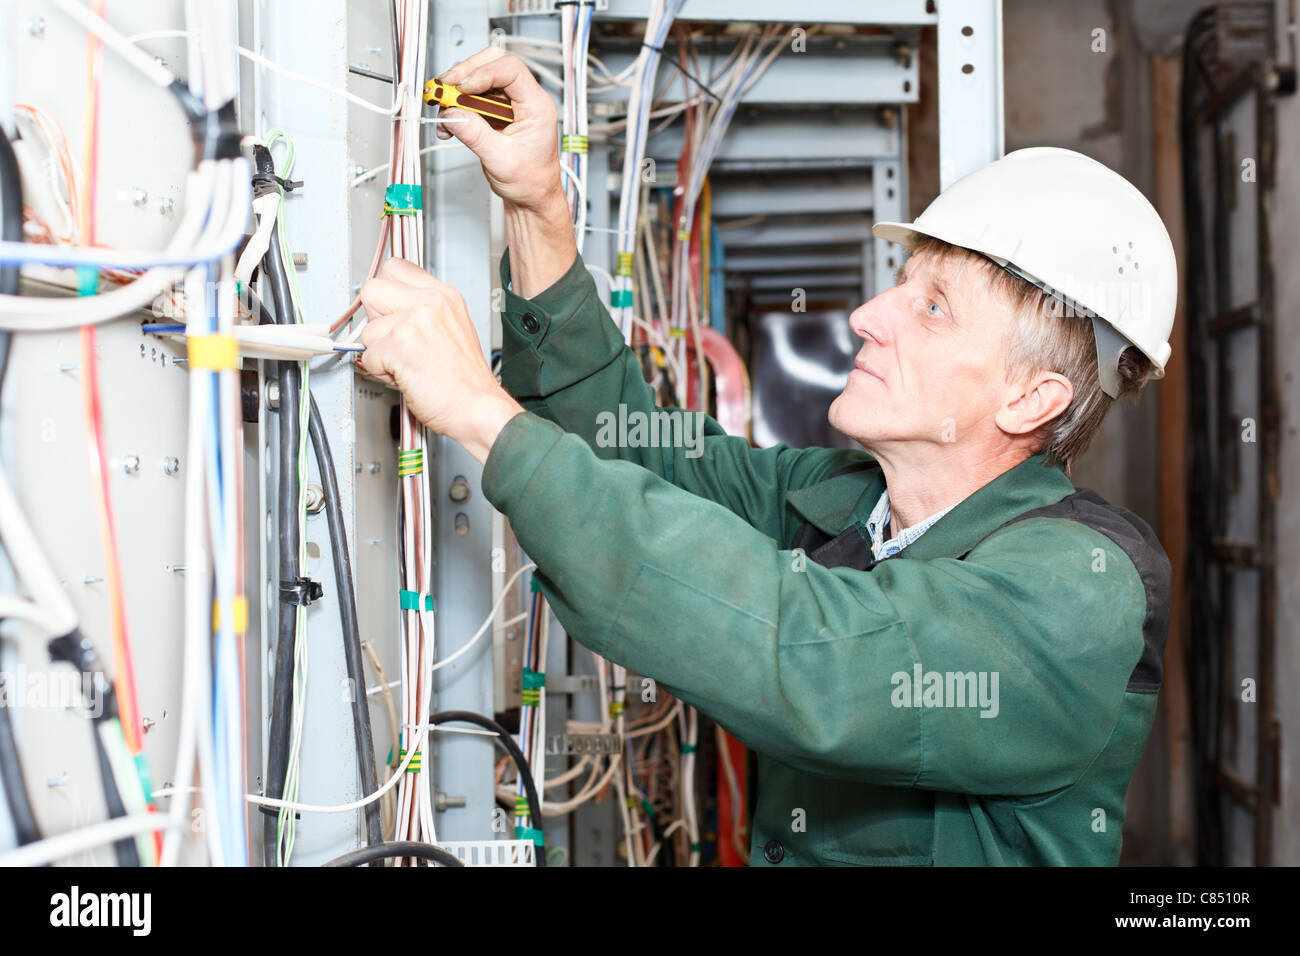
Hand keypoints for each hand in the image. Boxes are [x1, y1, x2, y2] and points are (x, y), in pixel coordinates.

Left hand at [358, 258, 523, 463]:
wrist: (479, 408)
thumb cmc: (465, 381)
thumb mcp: (453, 328)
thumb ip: (421, 311)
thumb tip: (386, 310)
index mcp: (444, 295)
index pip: (394, 268)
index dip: (386, 293)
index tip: (389, 311)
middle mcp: (431, 302)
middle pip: (372, 289)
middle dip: (375, 319)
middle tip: (396, 341)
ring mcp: (416, 320)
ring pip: (367, 328)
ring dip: (378, 351)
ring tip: (405, 364)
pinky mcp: (402, 344)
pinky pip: (368, 355)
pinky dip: (380, 372)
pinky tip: (405, 376)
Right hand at [436, 48, 563, 212]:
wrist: (532, 197)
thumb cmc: (530, 181)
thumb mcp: (501, 160)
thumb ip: (475, 135)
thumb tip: (452, 114)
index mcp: (537, 106)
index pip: (511, 70)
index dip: (483, 73)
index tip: (462, 88)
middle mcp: (524, 99)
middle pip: (494, 63)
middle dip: (466, 72)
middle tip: (445, 88)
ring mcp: (509, 104)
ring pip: (480, 78)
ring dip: (457, 91)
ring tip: (443, 109)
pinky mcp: (495, 113)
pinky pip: (472, 98)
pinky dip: (456, 107)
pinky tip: (449, 124)